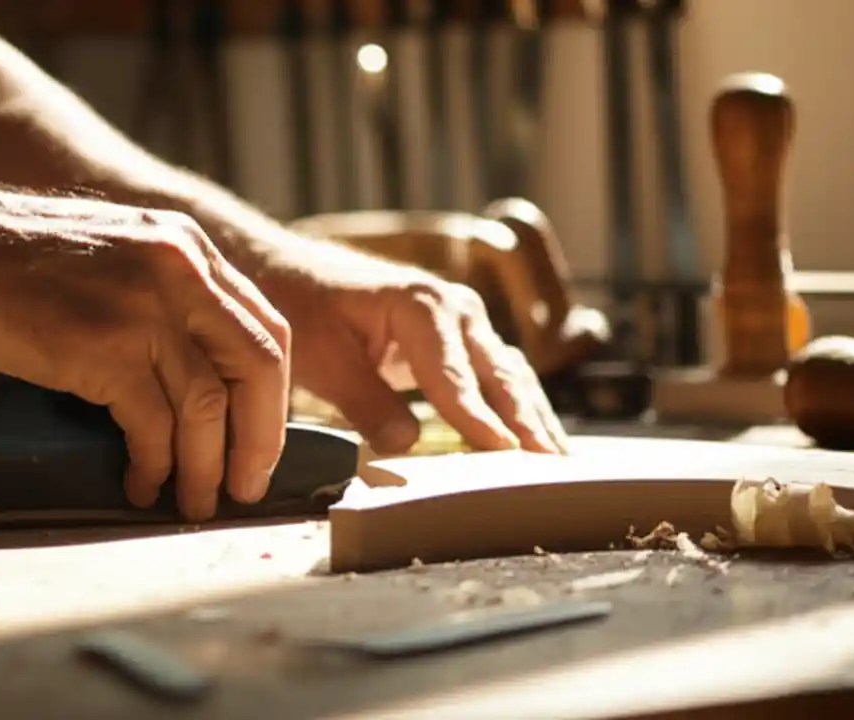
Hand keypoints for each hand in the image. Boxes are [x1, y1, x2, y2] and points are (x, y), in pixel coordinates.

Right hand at [0, 187, 290, 520]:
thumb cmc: (9, 261)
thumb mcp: (111, 255)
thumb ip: (159, 296)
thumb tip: (189, 374)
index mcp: (186, 248)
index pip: (266, 327)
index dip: (272, 394)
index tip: (259, 436)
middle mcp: (180, 269)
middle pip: (259, 366)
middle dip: (260, 436)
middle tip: (246, 484)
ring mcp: (144, 307)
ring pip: (210, 406)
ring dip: (207, 466)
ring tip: (194, 501)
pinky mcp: (104, 348)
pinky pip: (154, 426)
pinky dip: (155, 466)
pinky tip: (142, 484)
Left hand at [260, 237, 566, 455]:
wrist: (293, 276)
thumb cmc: (304, 312)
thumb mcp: (323, 358)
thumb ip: (364, 402)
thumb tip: (405, 446)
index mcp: (423, 306)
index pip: (456, 377)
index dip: (479, 420)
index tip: (504, 455)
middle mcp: (457, 310)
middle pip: (502, 375)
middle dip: (529, 424)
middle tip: (554, 472)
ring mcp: (465, 325)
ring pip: (511, 378)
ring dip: (536, 421)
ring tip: (560, 467)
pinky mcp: (461, 344)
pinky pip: (499, 380)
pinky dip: (520, 412)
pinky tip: (537, 445)